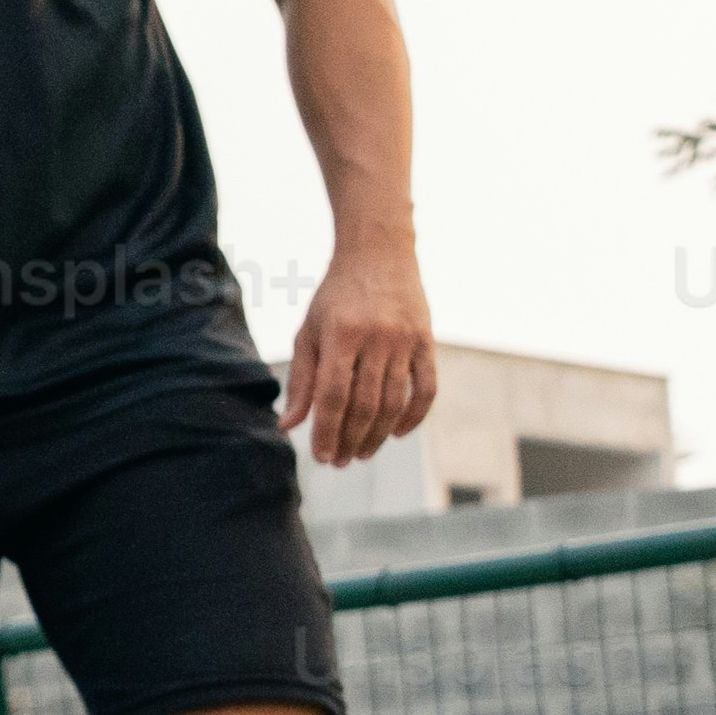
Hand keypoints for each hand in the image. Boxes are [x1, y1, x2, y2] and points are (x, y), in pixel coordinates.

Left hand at [285, 244, 439, 464]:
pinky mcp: (427, 341)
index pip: (332, 396)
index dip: (326, 431)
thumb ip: (301, 380)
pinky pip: (426, 388)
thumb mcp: (310, 331)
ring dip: (378, 435)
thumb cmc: (336, 296)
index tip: (322, 457)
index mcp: (340, 334)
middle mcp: (375, 338)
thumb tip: (289, 426)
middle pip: (364, 405)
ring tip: (361, 453)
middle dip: (350, 439)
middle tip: (340, 462)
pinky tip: (398, 433)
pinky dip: (415, 416)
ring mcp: (405, 340)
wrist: (378, 252)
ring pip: (394, 402)